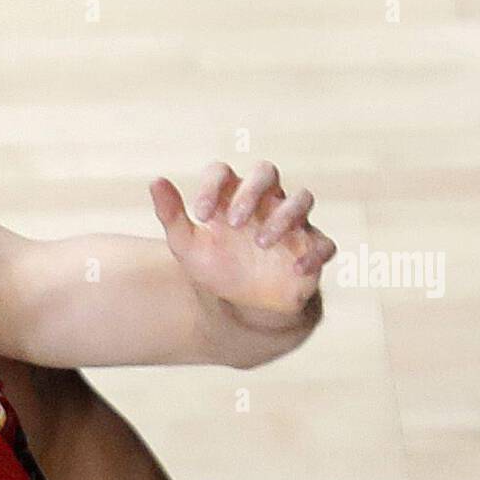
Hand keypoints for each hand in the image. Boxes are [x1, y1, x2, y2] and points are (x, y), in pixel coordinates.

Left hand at [150, 161, 335, 320]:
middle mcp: (263, 203)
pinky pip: (324, 243)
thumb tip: (155, 180)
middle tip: (235, 222)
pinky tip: (296, 268)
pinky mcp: (311, 250)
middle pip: (266, 171)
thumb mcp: (187, 246)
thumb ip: (171, 215)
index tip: (201, 214)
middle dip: (251, 191)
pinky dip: (314, 253)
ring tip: (261, 242)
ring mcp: (292, 225)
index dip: (213, 185)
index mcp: (230, 199)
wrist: (243, 307)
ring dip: (284, 216)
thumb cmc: (216, 268)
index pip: (223, 172)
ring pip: (302, 199)